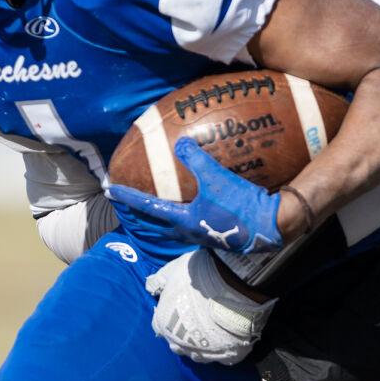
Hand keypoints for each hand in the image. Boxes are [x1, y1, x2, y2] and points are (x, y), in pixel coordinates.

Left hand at [108, 139, 283, 253]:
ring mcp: (201, 237)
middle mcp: (187, 232)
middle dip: (136, 216)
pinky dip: (178, 220)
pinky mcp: (215, 236)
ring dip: (156, 222)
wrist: (269, 226)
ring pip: (170, 230)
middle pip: (153, 225)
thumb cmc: (240, 204)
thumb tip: (179, 143)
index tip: (110, 189)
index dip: (128, 197)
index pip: (147, 207)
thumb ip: (196, 159)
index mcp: (182, 220)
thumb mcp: (216, 177)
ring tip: (149, 214)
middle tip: (122, 208)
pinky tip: (187, 213)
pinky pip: (188, 229)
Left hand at [145, 249, 275, 363]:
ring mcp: (207, 351)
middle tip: (192, 324)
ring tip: (208, 336)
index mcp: (165, 324)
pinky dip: (224, 351)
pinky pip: (224, 358)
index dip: (167, 319)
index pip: (159, 327)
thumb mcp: (174, 269)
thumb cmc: (200, 274)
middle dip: (181, 337)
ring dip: (200, 347)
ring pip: (199, 355)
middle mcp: (182, 343)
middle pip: (178, 345)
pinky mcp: (230, 354)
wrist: (235, 282)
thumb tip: (150, 287)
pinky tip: (227, 341)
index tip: (175, 312)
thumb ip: (160, 279)